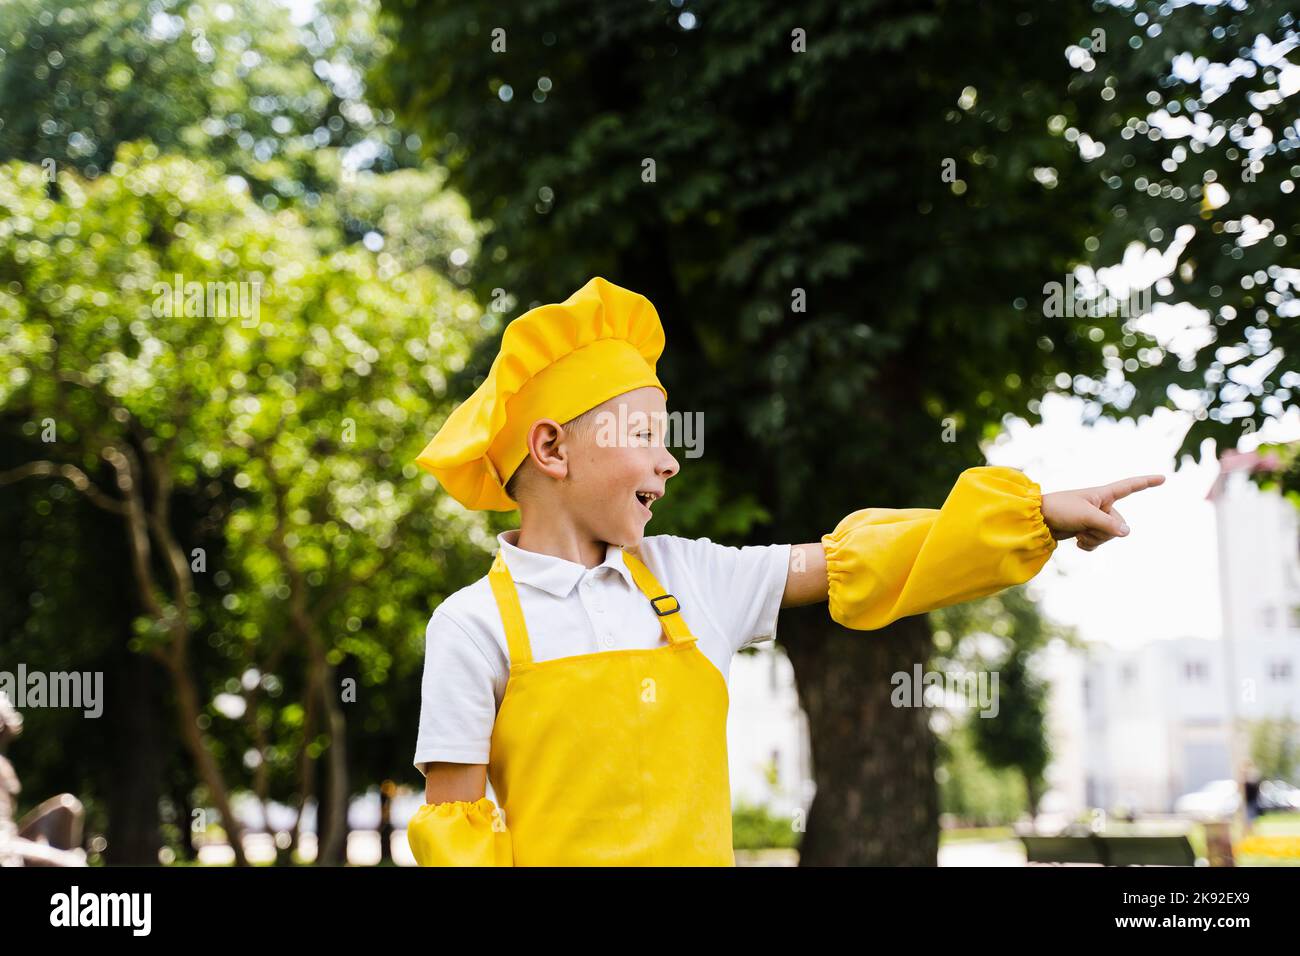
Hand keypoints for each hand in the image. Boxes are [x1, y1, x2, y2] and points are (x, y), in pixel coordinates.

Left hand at [1040, 474, 1164, 550]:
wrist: (1037, 520)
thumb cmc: (1060, 509)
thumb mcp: (1086, 515)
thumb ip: (1108, 524)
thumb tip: (1127, 533)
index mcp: (1103, 494)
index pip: (1129, 486)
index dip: (1146, 482)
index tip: (1163, 478)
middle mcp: (1101, 506)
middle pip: (1119, 524)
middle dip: (1104, 531)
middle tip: (1085, 526)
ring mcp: (1094, 519)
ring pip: (1109, 536)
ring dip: (1094, 539)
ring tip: (1077, 532)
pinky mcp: (1086, 530)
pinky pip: (1098, 543)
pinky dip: (1089, 545)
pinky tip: (1077, 542)